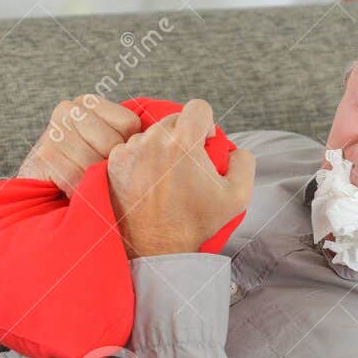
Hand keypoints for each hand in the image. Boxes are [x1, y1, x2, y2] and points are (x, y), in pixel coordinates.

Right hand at [17, 95, 142, 196]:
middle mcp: (68, 110)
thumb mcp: (108, 146)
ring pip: (94, 162)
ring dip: (95, 182)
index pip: (130, 124)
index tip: (112, 159)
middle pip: (113, 143)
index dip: (127, 149)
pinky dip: (79, 191)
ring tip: (87, 184)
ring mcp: (53, 131)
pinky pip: (75, 177)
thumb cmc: (84, 170)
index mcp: (89, 103)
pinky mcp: (42, 156)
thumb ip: (130, 138)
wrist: (44, 192)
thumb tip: (171, 130)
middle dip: (110, 167)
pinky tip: (74, 191)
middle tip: (98, 176)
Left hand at [105, 98, 254, 258]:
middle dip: (182, 136)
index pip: (198, 107)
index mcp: (183, 142)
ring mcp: (129, 150)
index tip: (204, 143)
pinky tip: (147, 183)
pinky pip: (131, 149)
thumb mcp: (238, 196)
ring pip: (150, 133)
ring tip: (165, 177)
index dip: (205, 123)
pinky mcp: (113, 163)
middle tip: (186, 165)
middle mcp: (153, 140)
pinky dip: (140, 160)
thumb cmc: (198, 223)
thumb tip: (234, 148)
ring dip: (159, 147)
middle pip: (173, 119)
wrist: (157, 249)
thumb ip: (244, 161)